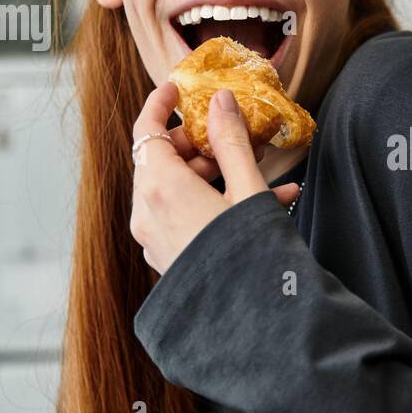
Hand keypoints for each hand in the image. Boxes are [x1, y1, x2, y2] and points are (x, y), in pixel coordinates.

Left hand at [130, 81, 300, 273]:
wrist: (250, 323)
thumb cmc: (248, 253)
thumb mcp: (247, 189)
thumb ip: (231, 140)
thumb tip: (220, 100)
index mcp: (160, 187)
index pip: (146, 129)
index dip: (161, 103)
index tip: (180, 89)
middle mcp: (147, 211)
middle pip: (164, 159)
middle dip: (204, 144)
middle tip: (241, 138)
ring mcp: (154, 237)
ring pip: (178, 188)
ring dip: (217, 174)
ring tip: (265, 173)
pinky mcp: (168, 256)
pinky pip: (184, 216)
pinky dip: (214, 201)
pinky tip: (262, 204)